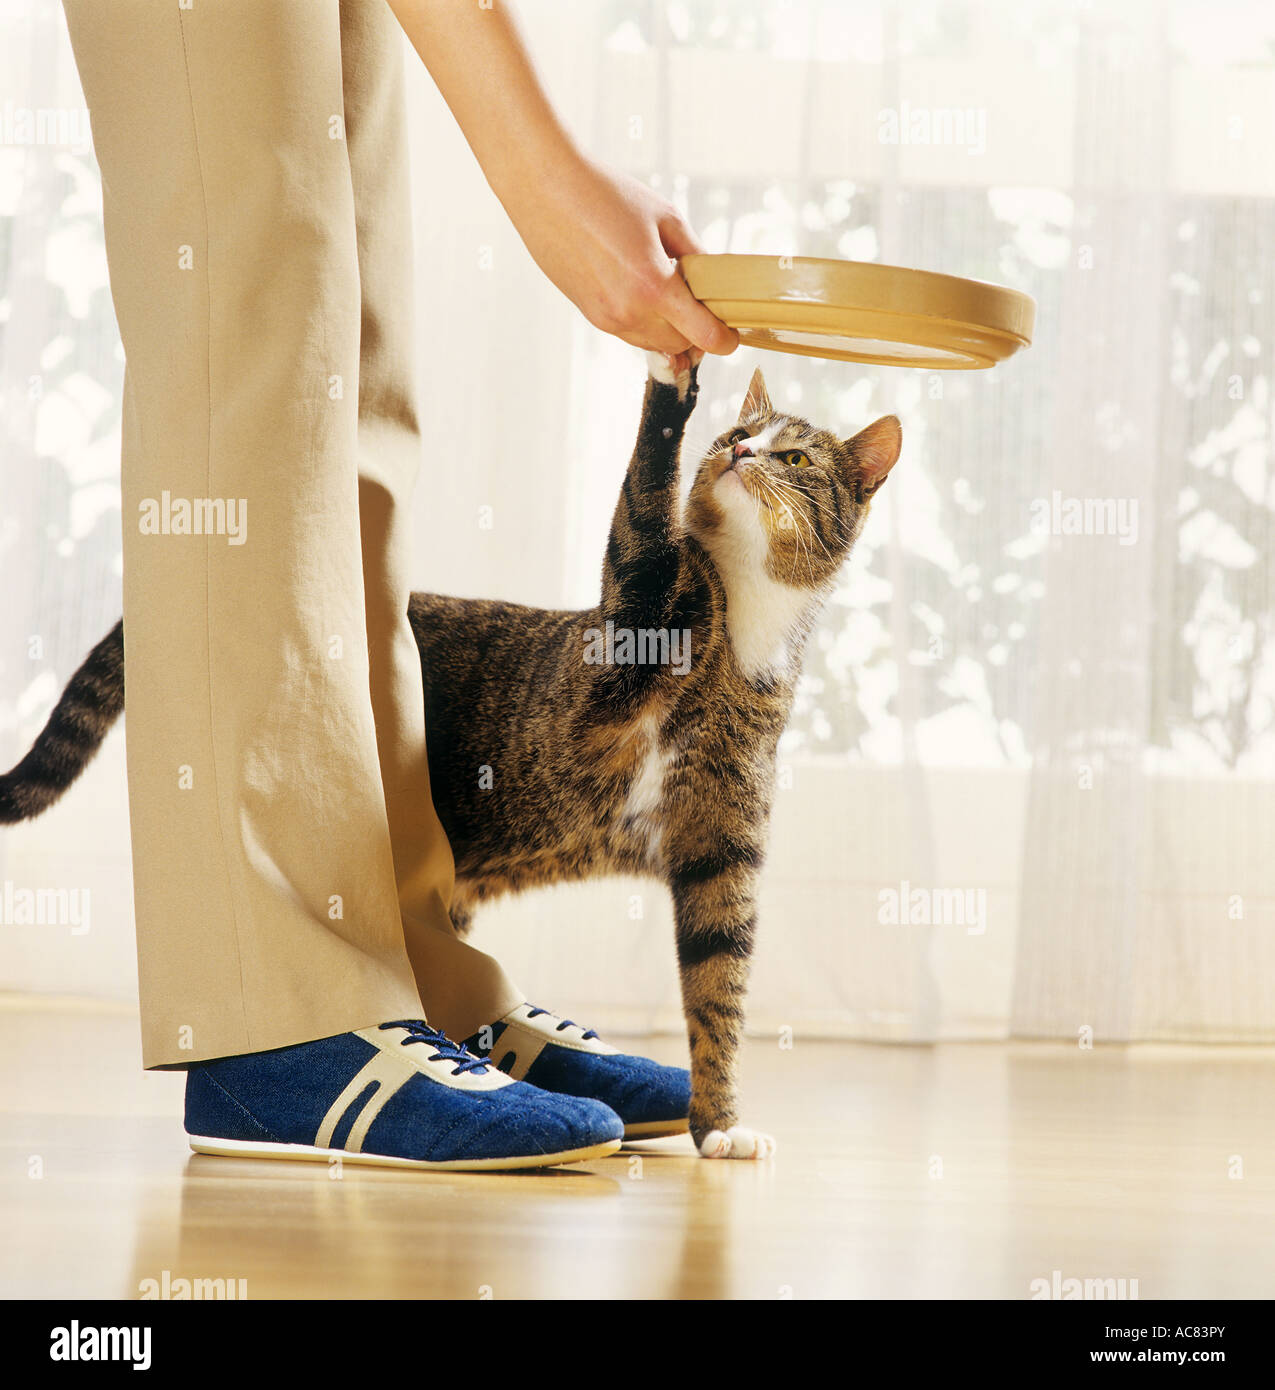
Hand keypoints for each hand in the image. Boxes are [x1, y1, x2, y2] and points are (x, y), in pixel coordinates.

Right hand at [496, 155, 738, 357]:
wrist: (546, 188)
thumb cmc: (604, 194)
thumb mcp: (665, 216)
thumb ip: (694, 254)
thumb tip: (712, 280)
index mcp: (653, 286)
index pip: (702, 336)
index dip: (724, 340)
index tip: (731, 334)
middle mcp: (629, 311)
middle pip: (679, 345)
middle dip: (696, 333)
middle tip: (703, 306)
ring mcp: (606, 317)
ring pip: (653, 343)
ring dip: (669, 329)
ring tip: (670, 294)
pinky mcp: (590, 314)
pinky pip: (629, 332)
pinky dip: (644, 322)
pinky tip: (642, 291)